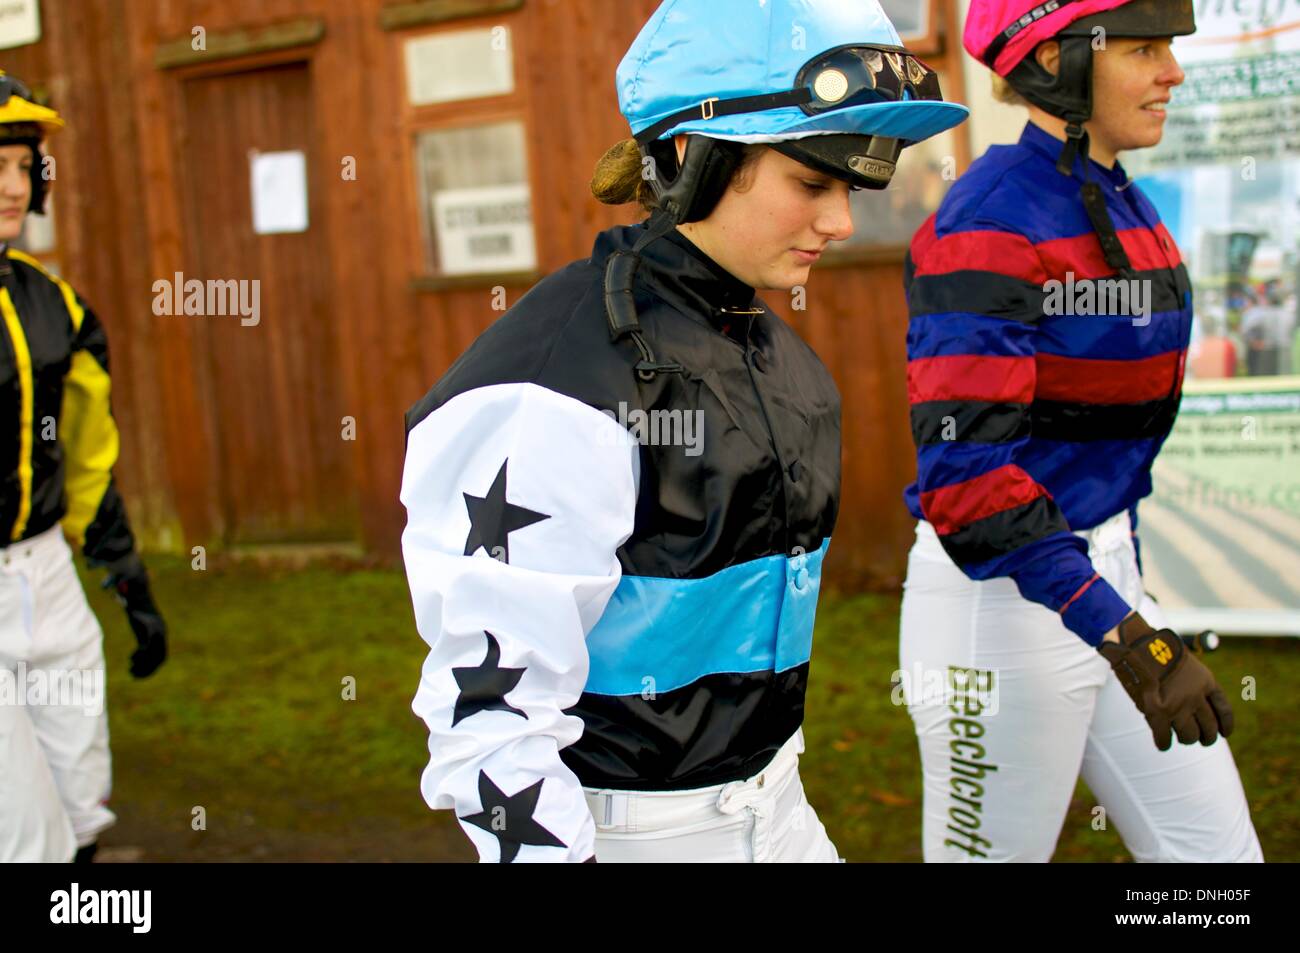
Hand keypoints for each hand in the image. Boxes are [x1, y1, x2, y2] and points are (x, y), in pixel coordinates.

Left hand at [102, 553, 167, 678]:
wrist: (141, 595)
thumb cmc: (132, 599)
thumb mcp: (128, 601)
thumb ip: (125, 598)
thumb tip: (114, 589)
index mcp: (154, 626)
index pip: (152, 645)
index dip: (143, 656)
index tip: (130, 660)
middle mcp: (160, 633)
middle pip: (159, 655)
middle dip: (146, 667)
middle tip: (131, 672)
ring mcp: (159, 638)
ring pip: (158, 659)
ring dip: (146, 669)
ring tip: (131, 673)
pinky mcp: (153, 641)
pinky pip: (153, 657)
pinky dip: (145, 664)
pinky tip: (131, 664)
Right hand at [1098, 613, 1232, 750]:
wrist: (1137, 644)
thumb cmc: (1157, 650)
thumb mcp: (1185, 663)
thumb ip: (1192, 684)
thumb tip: (1192, 706)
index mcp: (1206, 682)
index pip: (1223, 710)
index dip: (1226, 724)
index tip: (1225, 733)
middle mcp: (1196, 697)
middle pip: (1208, 727)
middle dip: (1206, 737)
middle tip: (1202, 740)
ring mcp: (1178, 706)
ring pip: (1189, 735)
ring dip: (1185, 739)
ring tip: (1180, 738)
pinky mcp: (1158, 713)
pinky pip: (1163, 737)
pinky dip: (1163, 743)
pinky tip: (1163, 744)